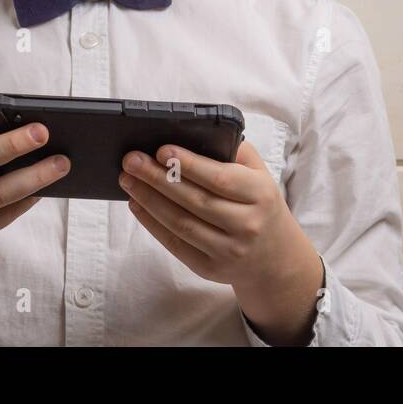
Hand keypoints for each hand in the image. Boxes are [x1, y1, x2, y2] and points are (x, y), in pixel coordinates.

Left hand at [118, 140, 323, 343]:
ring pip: (180, 223)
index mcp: (260, 195)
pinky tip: (137, 204)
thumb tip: (193, 134)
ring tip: (128, 179)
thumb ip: (234, 152)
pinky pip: (175, 244)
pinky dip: (151, 223)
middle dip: (157, 178)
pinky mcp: (210, 269)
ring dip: (149, 200)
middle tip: (131, 160)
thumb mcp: (260, 175)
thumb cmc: (259, 205)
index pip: (220, 178)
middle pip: (194, 200)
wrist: (274, 257)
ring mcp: (228, 251)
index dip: (189, 164)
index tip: (161, 150)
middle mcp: (247, 225)